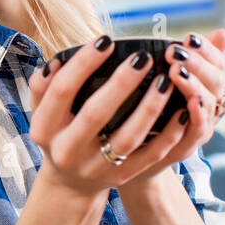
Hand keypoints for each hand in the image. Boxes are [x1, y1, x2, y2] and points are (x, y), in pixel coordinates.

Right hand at [28, 36, 196, 197]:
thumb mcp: (42, 112)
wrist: (71, 183)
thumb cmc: (59, 133)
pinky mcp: (122, 177)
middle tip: (142, 58)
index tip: (105, 41)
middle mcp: (67, 151)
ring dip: (149, 108)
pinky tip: (182, 112)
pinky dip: (169, 134)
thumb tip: (56, 61)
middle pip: (95, 114)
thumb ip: (44, 86)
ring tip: (165, 81)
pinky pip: (150, 155)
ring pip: (127, 137)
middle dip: (121, 83)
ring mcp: (96, 167)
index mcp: (44, 129)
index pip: (61, 92)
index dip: (83, 64)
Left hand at [119, 29, 224, 192]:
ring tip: (177, 71)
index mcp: (204, 85)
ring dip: (194, 85)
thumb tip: (219, 31)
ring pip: (209, 103)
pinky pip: (199, 130)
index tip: (188, 37)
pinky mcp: (186, 146)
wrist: (131, 156)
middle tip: (176, 52)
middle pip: (216, 80)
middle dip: (197, 64)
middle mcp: (208, 105)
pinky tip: (189, 103)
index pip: (217, 62)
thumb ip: (180, 58)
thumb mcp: (161, 80)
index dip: (207, 49)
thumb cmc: (148, 111)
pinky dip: (197, 115)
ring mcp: (199, 126)